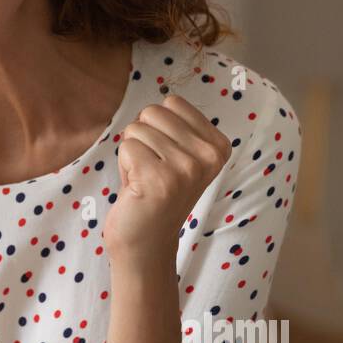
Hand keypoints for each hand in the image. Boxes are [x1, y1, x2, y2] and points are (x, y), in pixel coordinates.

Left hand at [103, 94, 232, 276]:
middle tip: (150, 169)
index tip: (164, 156)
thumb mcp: (177, 152)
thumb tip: (162, 100)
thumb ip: (174, 124)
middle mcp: (209, 156)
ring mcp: (187, 168)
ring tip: (144, 180)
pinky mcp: (160, 180)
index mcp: (218, 145)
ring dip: (132, 154)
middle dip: (142, 137)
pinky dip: (123, 166)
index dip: (157, 127)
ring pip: (136, 129)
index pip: (172, 102)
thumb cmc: (153, 190)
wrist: (146, 241)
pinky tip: (137, 188)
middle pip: (152, 112)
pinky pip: (126, 147)